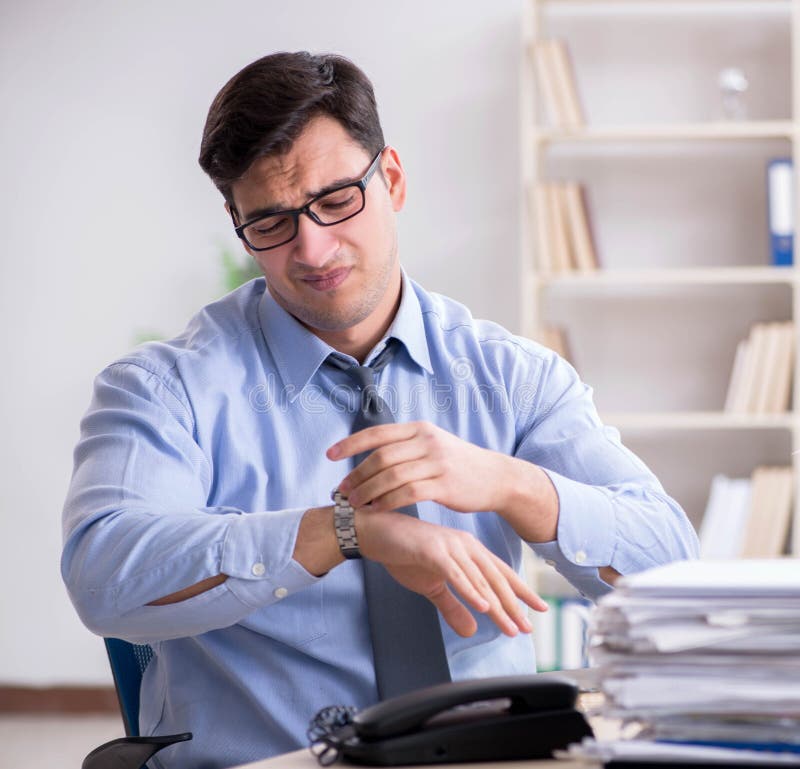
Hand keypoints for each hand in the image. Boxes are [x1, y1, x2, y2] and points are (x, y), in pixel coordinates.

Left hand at [328, 421, 507, 513]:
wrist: (496, 477)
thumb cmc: (459, 464)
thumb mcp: (433, 445)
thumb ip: (406, 446)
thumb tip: (372, 455)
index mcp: (420, 429)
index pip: (378, 433)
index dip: (351, 444)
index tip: (330, 454)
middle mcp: (427, 441)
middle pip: (381, 457)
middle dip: (356, 474)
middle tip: (341, 489)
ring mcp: (436, 462)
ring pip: (391, 476)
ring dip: (368, 491)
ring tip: (354, 503)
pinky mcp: (444, 484)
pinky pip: (408, 493)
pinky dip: (388, 502)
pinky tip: (377, 510)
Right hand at [356, 510, 547, 637]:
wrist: (375, 533)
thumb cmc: (404, 554)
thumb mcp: (432, 585)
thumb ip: (452, 606)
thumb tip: (471, 631)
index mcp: (468, 551)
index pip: (500, 574)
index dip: (521, 592)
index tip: (539, 610)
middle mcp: (465, 546)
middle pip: (495, 579)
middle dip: (514, 605)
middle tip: (527, 628)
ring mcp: (450, 547)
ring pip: (480, 580)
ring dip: (497, 605)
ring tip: (511, 626)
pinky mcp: (433, 550)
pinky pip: (455, 574)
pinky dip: (470, 590)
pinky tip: (483, 606)